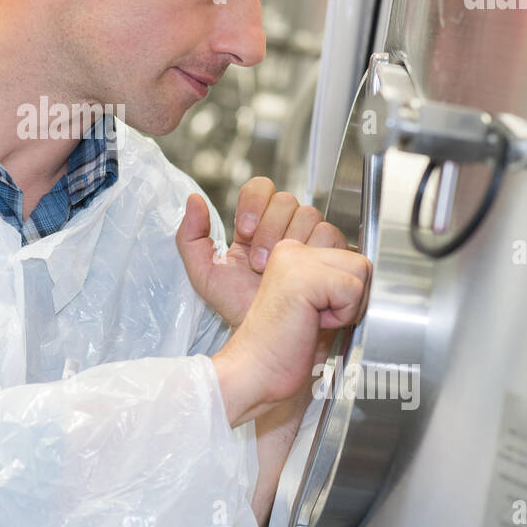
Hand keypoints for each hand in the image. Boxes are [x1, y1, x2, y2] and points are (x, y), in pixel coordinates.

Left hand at [176, 177, 346, 327]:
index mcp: (258, 223)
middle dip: (271, 230)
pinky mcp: (335, 255)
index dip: (254, 204)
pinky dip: (316, 255)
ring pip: (310, 216)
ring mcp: (313, 238)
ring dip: (294, 243)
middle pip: (287, 200)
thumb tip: (194, 200)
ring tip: (280, 273)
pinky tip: (304, 277)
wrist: (267, 338)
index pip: (261, 188)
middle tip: (259, 263)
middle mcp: (288, 226)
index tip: (245, 232)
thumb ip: (190, 237)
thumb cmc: (239, 307)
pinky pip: (332, 237)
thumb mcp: (205, 274)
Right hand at [212, 240, 370, 426]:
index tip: (318, 313)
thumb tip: (378, 277)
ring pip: (361, 271)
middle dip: (351, 297)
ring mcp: (296, 260)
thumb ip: (339, 280)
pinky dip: (341, 316)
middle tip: (317, 318)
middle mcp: (292, 250)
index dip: (348, 292)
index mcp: (294, 253)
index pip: (352, 257)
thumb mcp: (319, 304)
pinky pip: (353, 290)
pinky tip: (312, 323)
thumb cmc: (285, 349)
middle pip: (360, 262)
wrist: (256, 372)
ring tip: (315, 319)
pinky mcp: (303, 277)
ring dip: (347, 306)